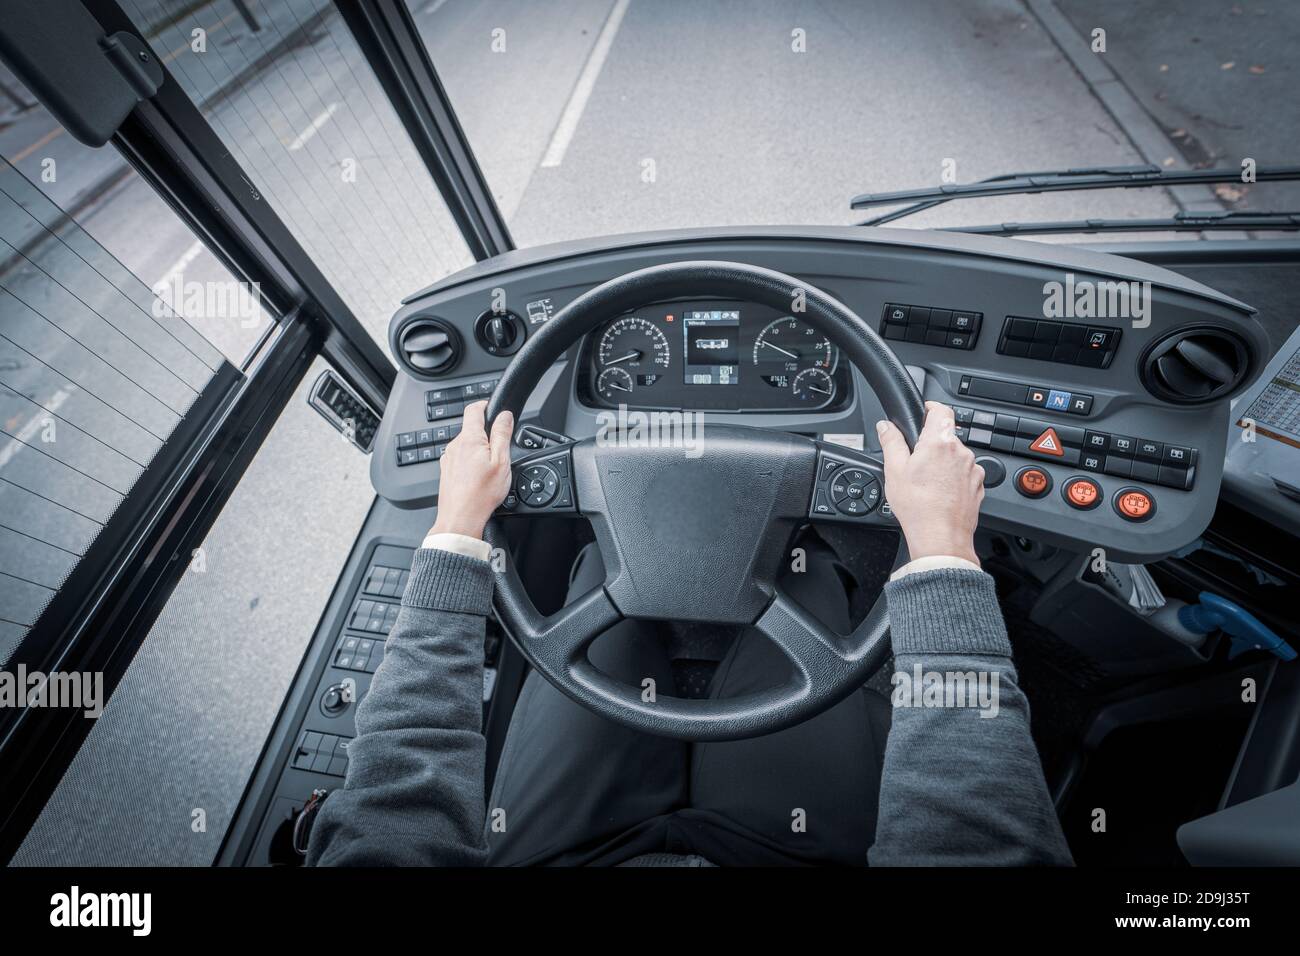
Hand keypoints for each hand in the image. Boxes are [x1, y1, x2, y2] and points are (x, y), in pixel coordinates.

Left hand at [428, 401, 513, 540]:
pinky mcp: (446, 471)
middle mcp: (455, 446)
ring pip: (466, 445)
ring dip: (479, 450)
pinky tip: (479, 477)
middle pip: (471, 428)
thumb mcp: (501, 461)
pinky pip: (461, 458)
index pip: (474, 409)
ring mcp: (448, 458)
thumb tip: (504, 415)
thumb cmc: (481, 495)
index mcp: (469, 439)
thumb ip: (502, 434)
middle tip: (500, 449)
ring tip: (490, 468)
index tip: (494, 409)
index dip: (486, 405)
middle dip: (486, 434)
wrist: (460, 519)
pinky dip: (471, 462)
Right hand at [876, 401, 983, 565]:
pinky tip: (939, 492)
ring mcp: (972, 469)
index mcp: (939, 442)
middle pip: (946, 436)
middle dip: (931, 443)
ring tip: (927, 482)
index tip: (925, 410)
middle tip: (915, 461)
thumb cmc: (919, 507)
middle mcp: (961, 452)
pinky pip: (964, 473)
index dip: (931, 406)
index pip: (941, 410)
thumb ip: (891, 442)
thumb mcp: (894, 470)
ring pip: (955, 456)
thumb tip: (886, 426)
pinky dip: (953, 478)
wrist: (941, 536)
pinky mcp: (978, 485)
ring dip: (943, 462)